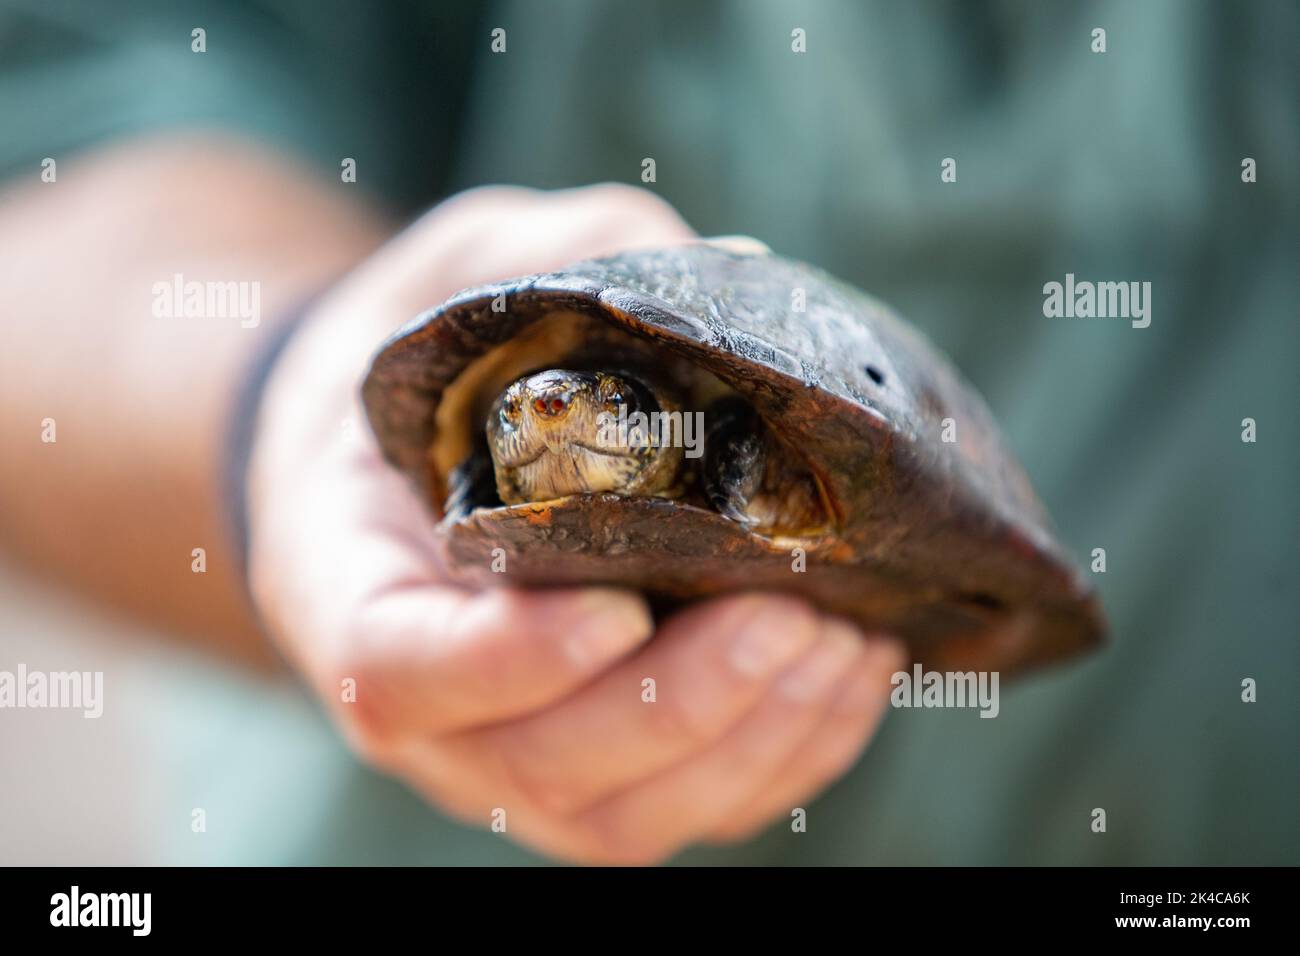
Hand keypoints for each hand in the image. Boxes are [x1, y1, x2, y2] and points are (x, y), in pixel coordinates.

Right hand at [247, 184, 905, 863]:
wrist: (410, 458)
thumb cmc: (435, 367)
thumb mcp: (460, 274)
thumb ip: (556, 262)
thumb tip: (717, 270)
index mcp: (347, 586)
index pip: (396, 670)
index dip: (504, 663)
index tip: (616, 608)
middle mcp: (427, 704)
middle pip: (535, 764)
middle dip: (679, 706)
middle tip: (793, 616)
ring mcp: (508, 749)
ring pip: (620, 814)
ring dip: (746, 744)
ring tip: (844, 646)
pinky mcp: (594, 764)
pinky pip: (680, 808)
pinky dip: (778, 761)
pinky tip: (848, 678)